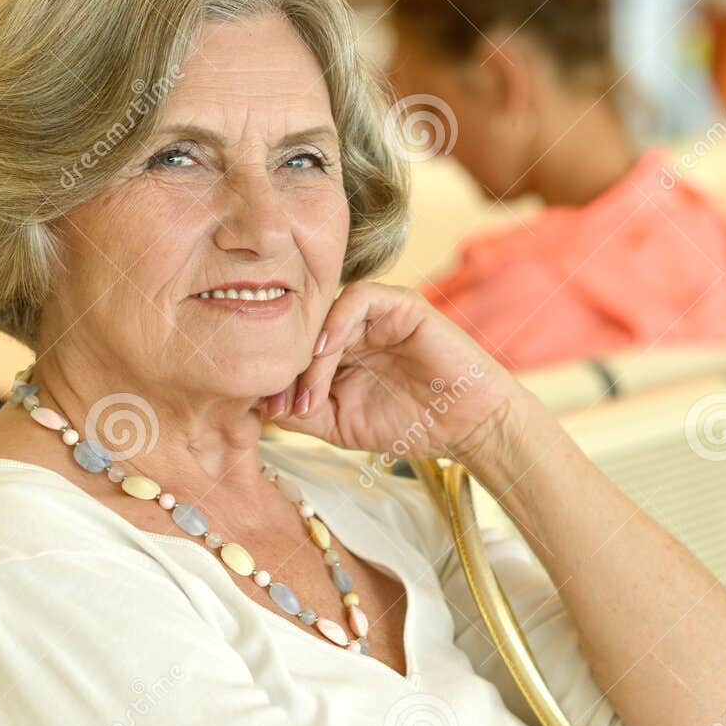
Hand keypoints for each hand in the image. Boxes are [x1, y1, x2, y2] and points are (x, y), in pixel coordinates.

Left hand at [257, 281, 522, 463]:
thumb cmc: (410, 425)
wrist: (466, 427)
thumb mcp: (342, 425)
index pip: (295, 352)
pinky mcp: (400, 304)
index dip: (279, 378)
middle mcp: (353, 330)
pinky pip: (358, 298)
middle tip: (286, 404)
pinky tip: (326, 349)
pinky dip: (336, 320)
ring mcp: (376, 316)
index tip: (271, 411)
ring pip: (326, 317)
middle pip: (305, 333)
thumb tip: (259, 405)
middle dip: (290, 370)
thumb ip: (303, 413)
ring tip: (311, 391)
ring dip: (312, 355)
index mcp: (339, 355)